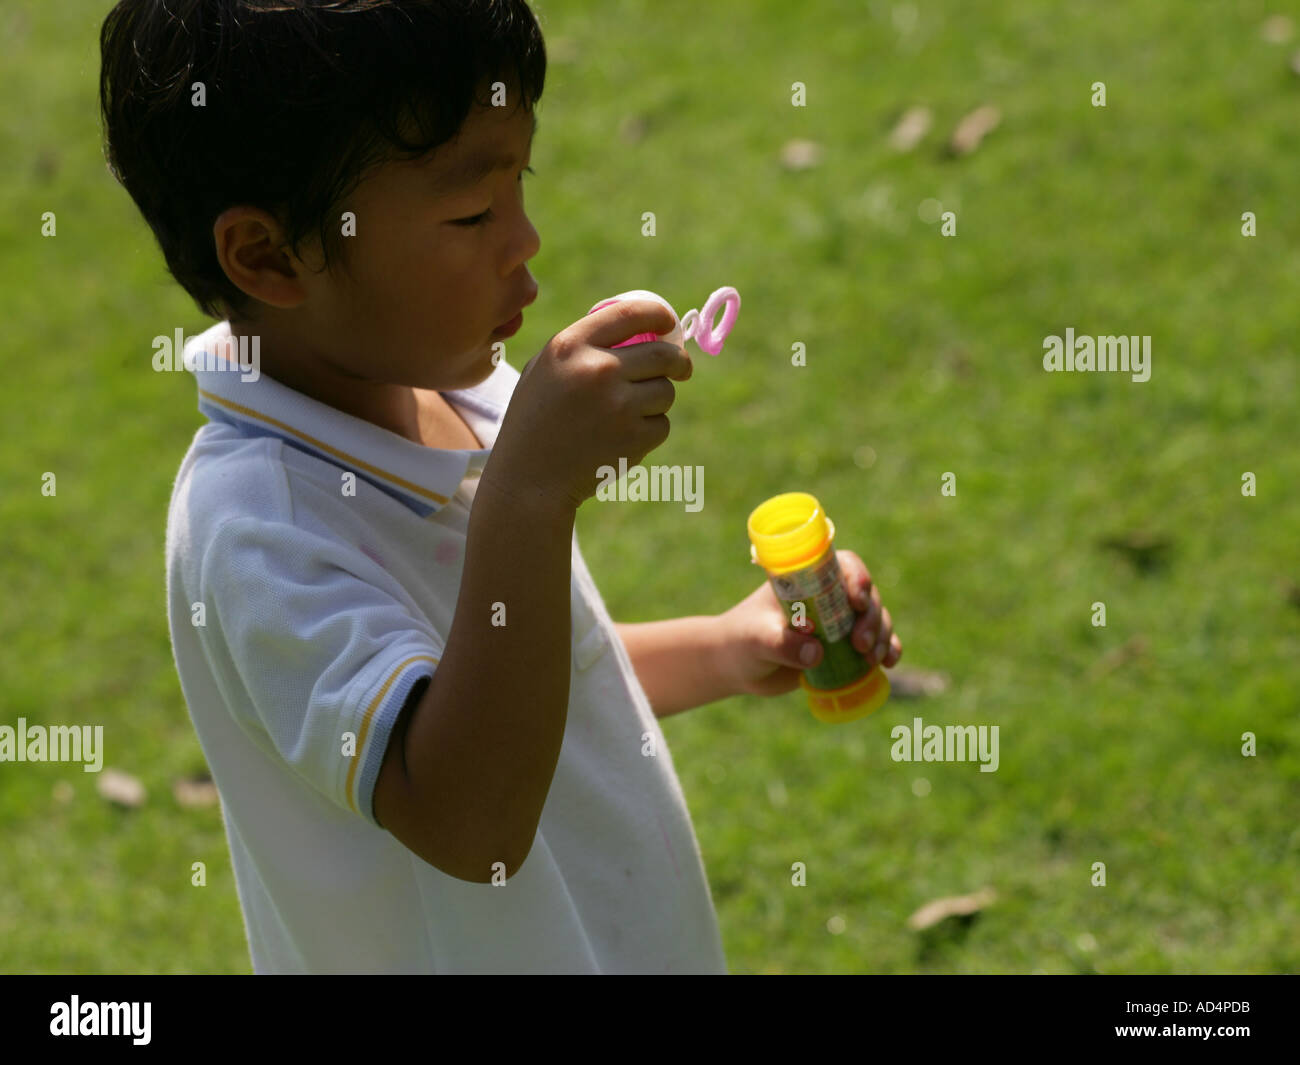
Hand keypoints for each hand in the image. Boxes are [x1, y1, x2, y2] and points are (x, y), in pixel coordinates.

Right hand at [484, 300, 692, 511]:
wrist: (529, 479)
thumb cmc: (536, 421)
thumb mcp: (545, 370)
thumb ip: (584, 345)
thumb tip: (641, 330)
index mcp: (571, 346)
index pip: (632, 312)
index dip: (660, 315)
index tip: (668, 325)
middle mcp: (597, 370)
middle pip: (663, 354)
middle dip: (679, 361)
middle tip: (680, 369)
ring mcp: (618, 405)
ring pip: (666, 391)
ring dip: (656, 401)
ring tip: (625, 415)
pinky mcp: (634, 437)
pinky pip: (662, 425)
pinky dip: (650, 431)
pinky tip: (620, 440)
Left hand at [713, 549, 901, 698]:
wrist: (736, 667)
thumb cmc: (741, 641)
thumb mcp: (756, 639)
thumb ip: (781, 644)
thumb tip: (816, 653)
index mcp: (807, 581)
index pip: (843, 565)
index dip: (858, 578)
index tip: (858, 601)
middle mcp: (828, 597)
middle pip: (867, 595)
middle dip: (872, 617)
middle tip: (859, 643)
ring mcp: (839, 622)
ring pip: (876, 619)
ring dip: (881, 635)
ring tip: (870, 659)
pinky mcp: (844, 647)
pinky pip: (876, 643)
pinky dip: (887, 650)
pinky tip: (888, 663)